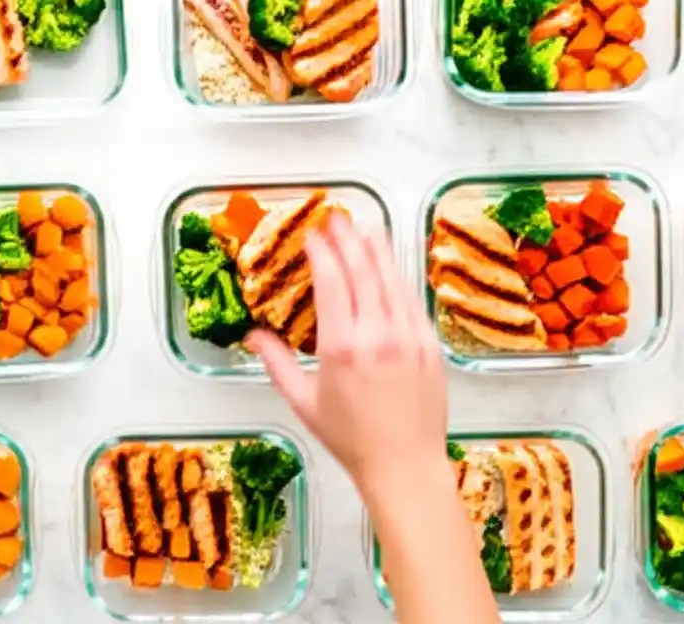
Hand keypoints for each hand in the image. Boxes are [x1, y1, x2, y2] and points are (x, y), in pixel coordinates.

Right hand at [246, 210, 448, 495]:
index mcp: (342, 347)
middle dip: (348, 240)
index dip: (321, 252)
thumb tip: (254, 337)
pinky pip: (411, 302)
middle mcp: (378, 336)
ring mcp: (409, 338)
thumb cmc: (350, 440)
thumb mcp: (304, 402)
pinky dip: (398, 279)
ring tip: (367, 228)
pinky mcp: (429, 346)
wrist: (404, 466)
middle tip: (338, 219)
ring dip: (378, 250)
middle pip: (363, 272)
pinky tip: (390, 268)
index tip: (313, 236)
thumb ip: (277, 364)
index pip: (332, 282)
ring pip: (392, 281)